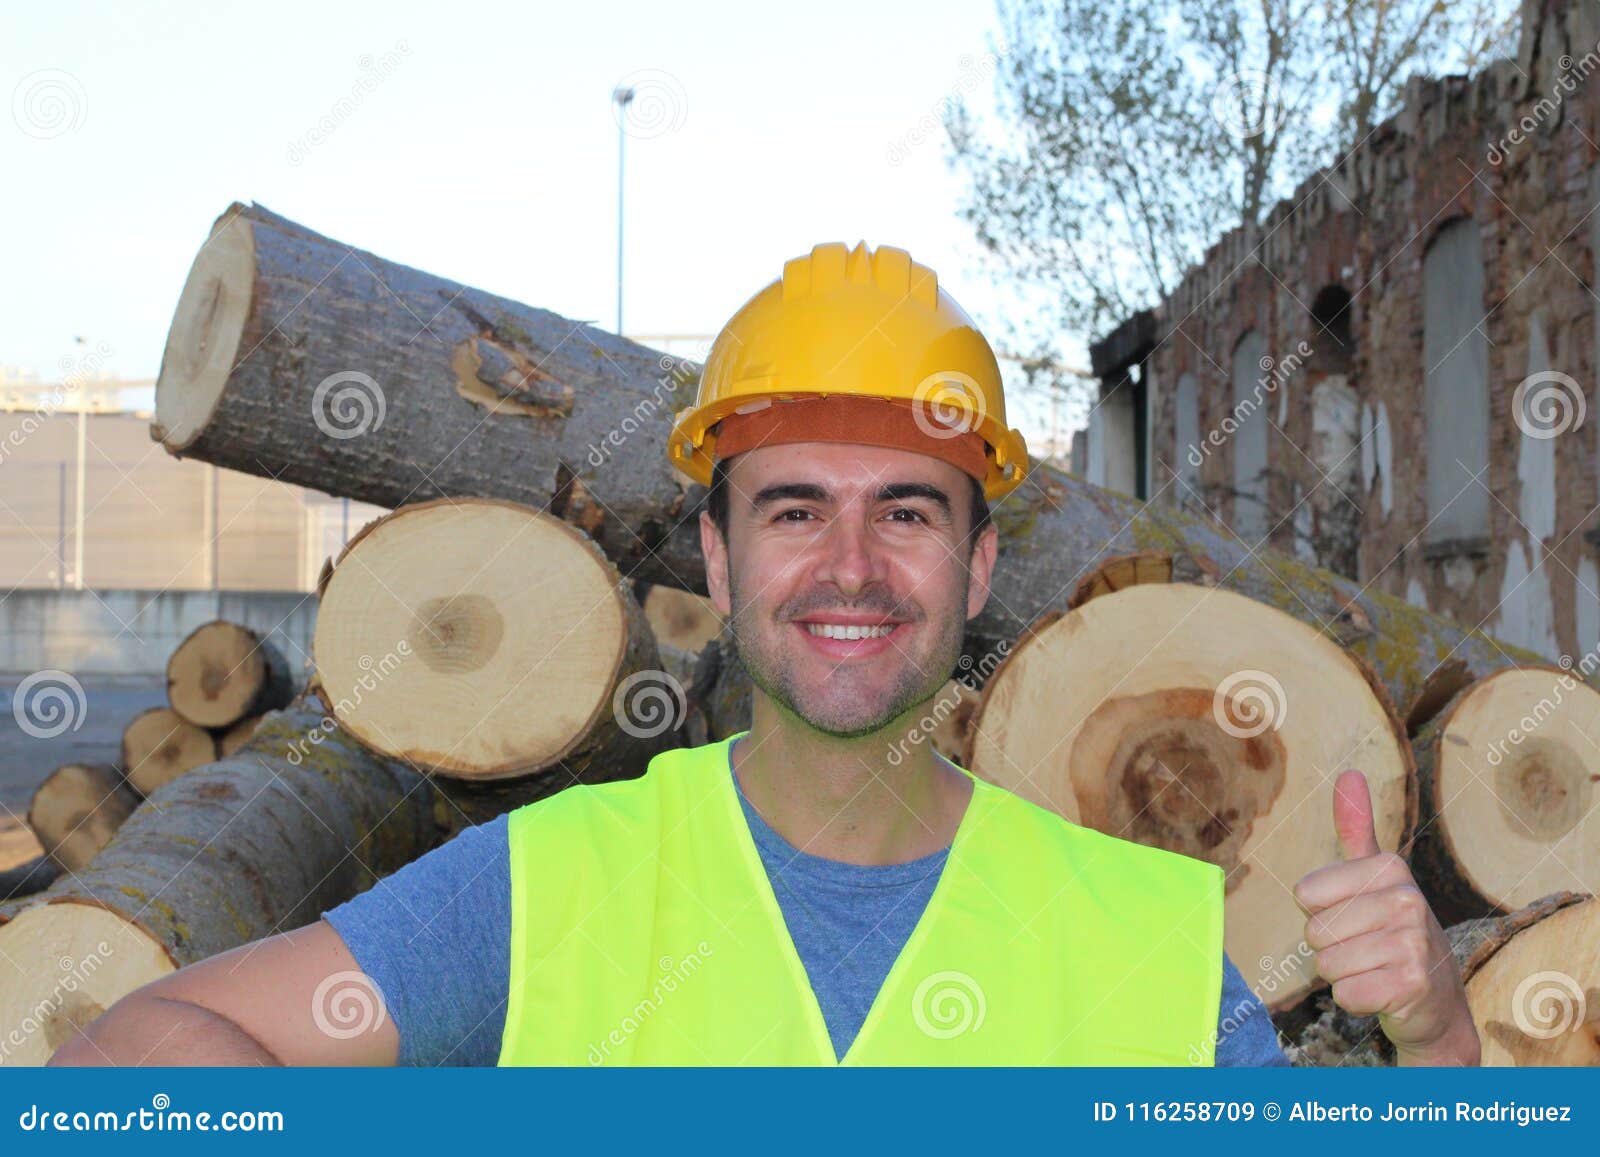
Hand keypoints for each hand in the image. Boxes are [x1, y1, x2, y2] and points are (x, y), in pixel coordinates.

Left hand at [1292, 769, 1479, 1065]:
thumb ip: (1356, 828)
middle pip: (1314, 931)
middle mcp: (1407, 900)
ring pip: (1326, 964)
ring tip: (1375, 969)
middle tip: (1366, 949)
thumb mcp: (1375, 877)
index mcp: (1390, 868)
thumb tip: (1349, 772)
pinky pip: (1344, 994)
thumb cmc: (1393, 933)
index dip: (1320, 913)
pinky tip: (1383, 994)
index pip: (1305, 894)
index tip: (1356, 917)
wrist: (1437, 1003)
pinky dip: (1355, 1000)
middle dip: (1331, 947)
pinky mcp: (1411, 985)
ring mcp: (1413, 943)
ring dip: (1343, 974)